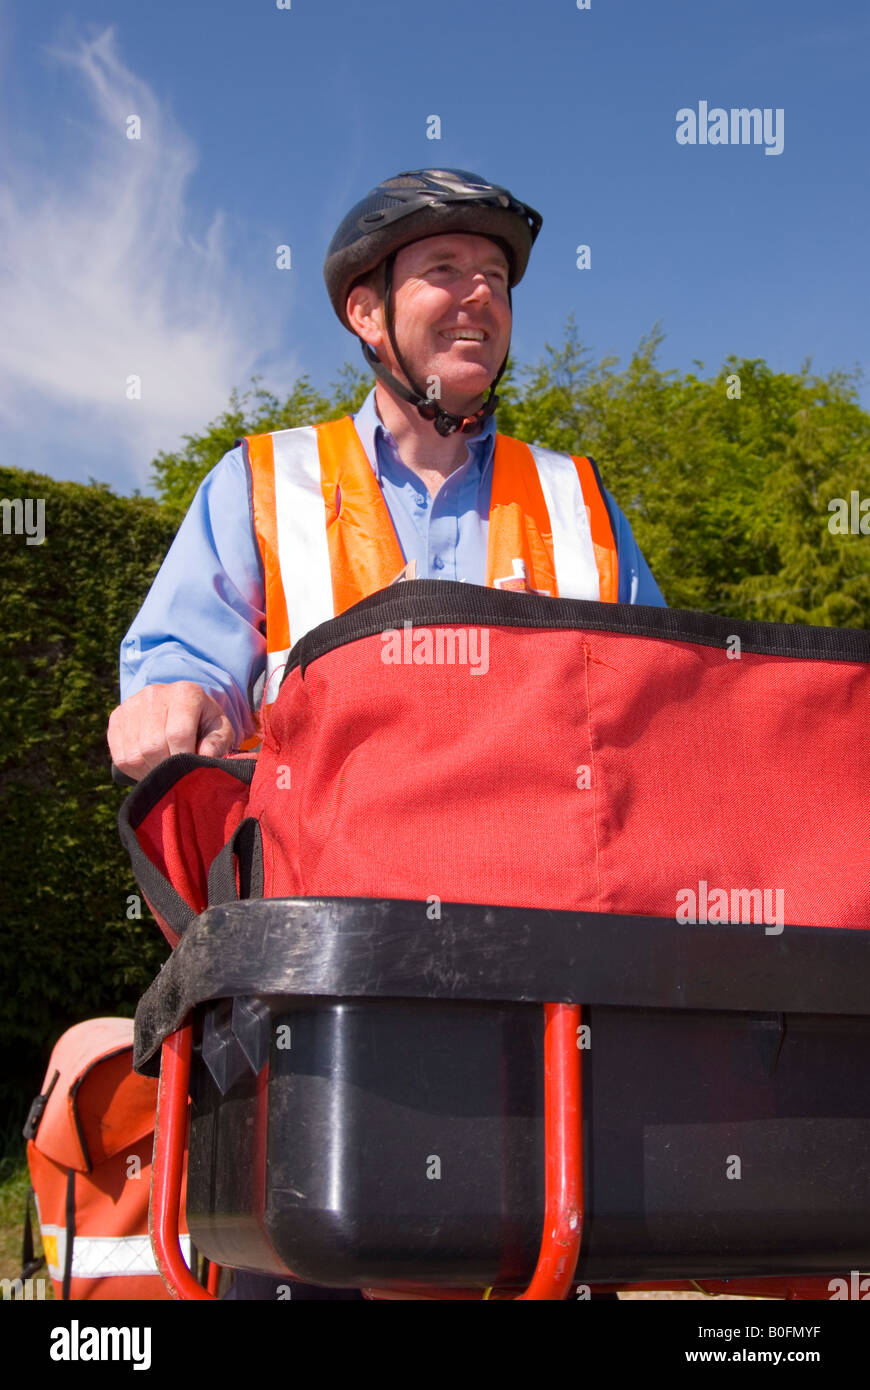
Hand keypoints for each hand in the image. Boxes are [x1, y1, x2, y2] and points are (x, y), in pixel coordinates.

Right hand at [107, 682, 235, 781]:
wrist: (181, 708)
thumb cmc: (204, 724)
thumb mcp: (220, 731)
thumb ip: (217, 743)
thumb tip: (206, 757)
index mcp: (185, 693)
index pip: (178, 733)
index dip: (184, 758)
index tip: (189, 769)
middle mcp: (154, 694)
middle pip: (153, 745)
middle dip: (167, 767)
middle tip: (177, 774)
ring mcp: (131, 705)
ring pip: (135, 754)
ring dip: (150, 770)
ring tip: (165, 770)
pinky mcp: (116, 718)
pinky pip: (120, 756)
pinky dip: (135, 769)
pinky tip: (150, 766)